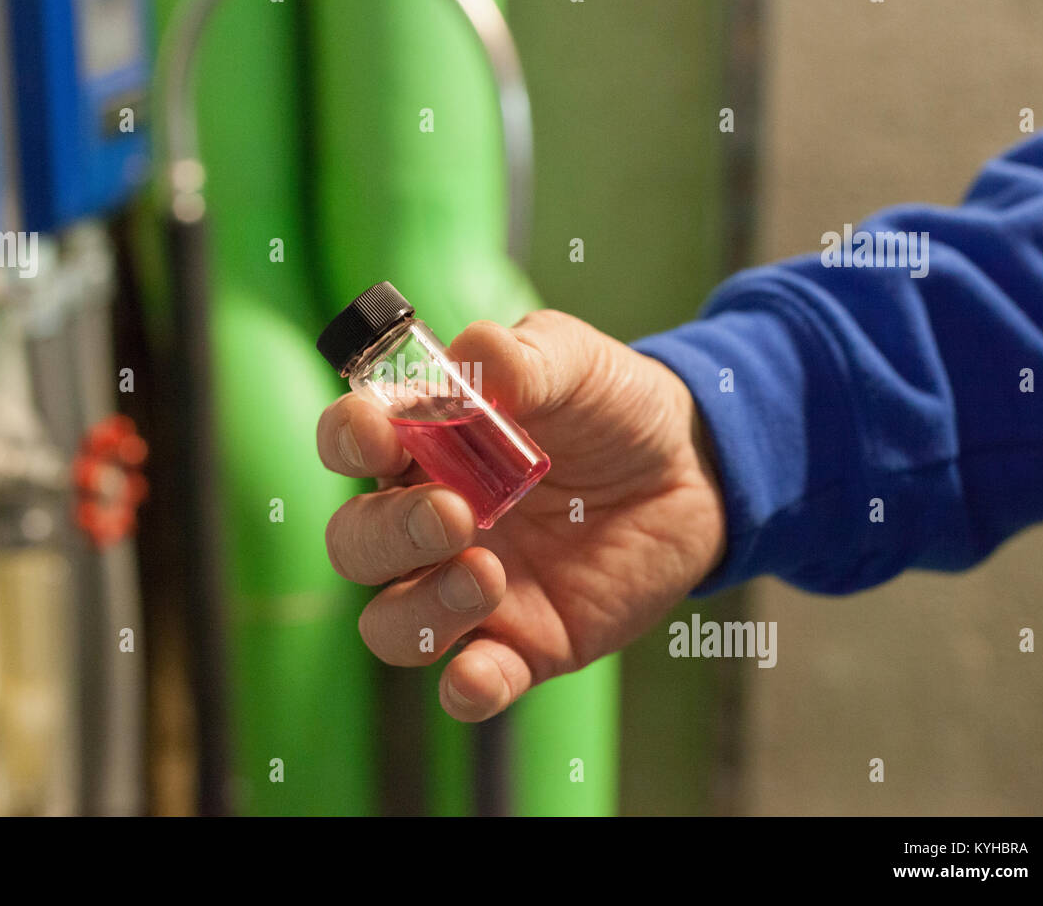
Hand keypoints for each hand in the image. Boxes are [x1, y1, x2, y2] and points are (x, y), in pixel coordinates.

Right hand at [316, 309, 725, 720]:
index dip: (348, 440)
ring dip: (420, 607)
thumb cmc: (613, 406)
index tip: (378, 435)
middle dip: (388, 532)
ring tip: (487, 574)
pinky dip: (464, 687)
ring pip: (389, 622)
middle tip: (455, 513)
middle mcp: (430, 521)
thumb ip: (522, 356)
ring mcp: (468, 589)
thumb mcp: (574, 361)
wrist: (694, 471)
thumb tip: (475, 361)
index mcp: (424, 443)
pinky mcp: (522, 645)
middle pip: (355, 543)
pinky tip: (480, 673)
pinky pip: (469, 683)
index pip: (352, 443)